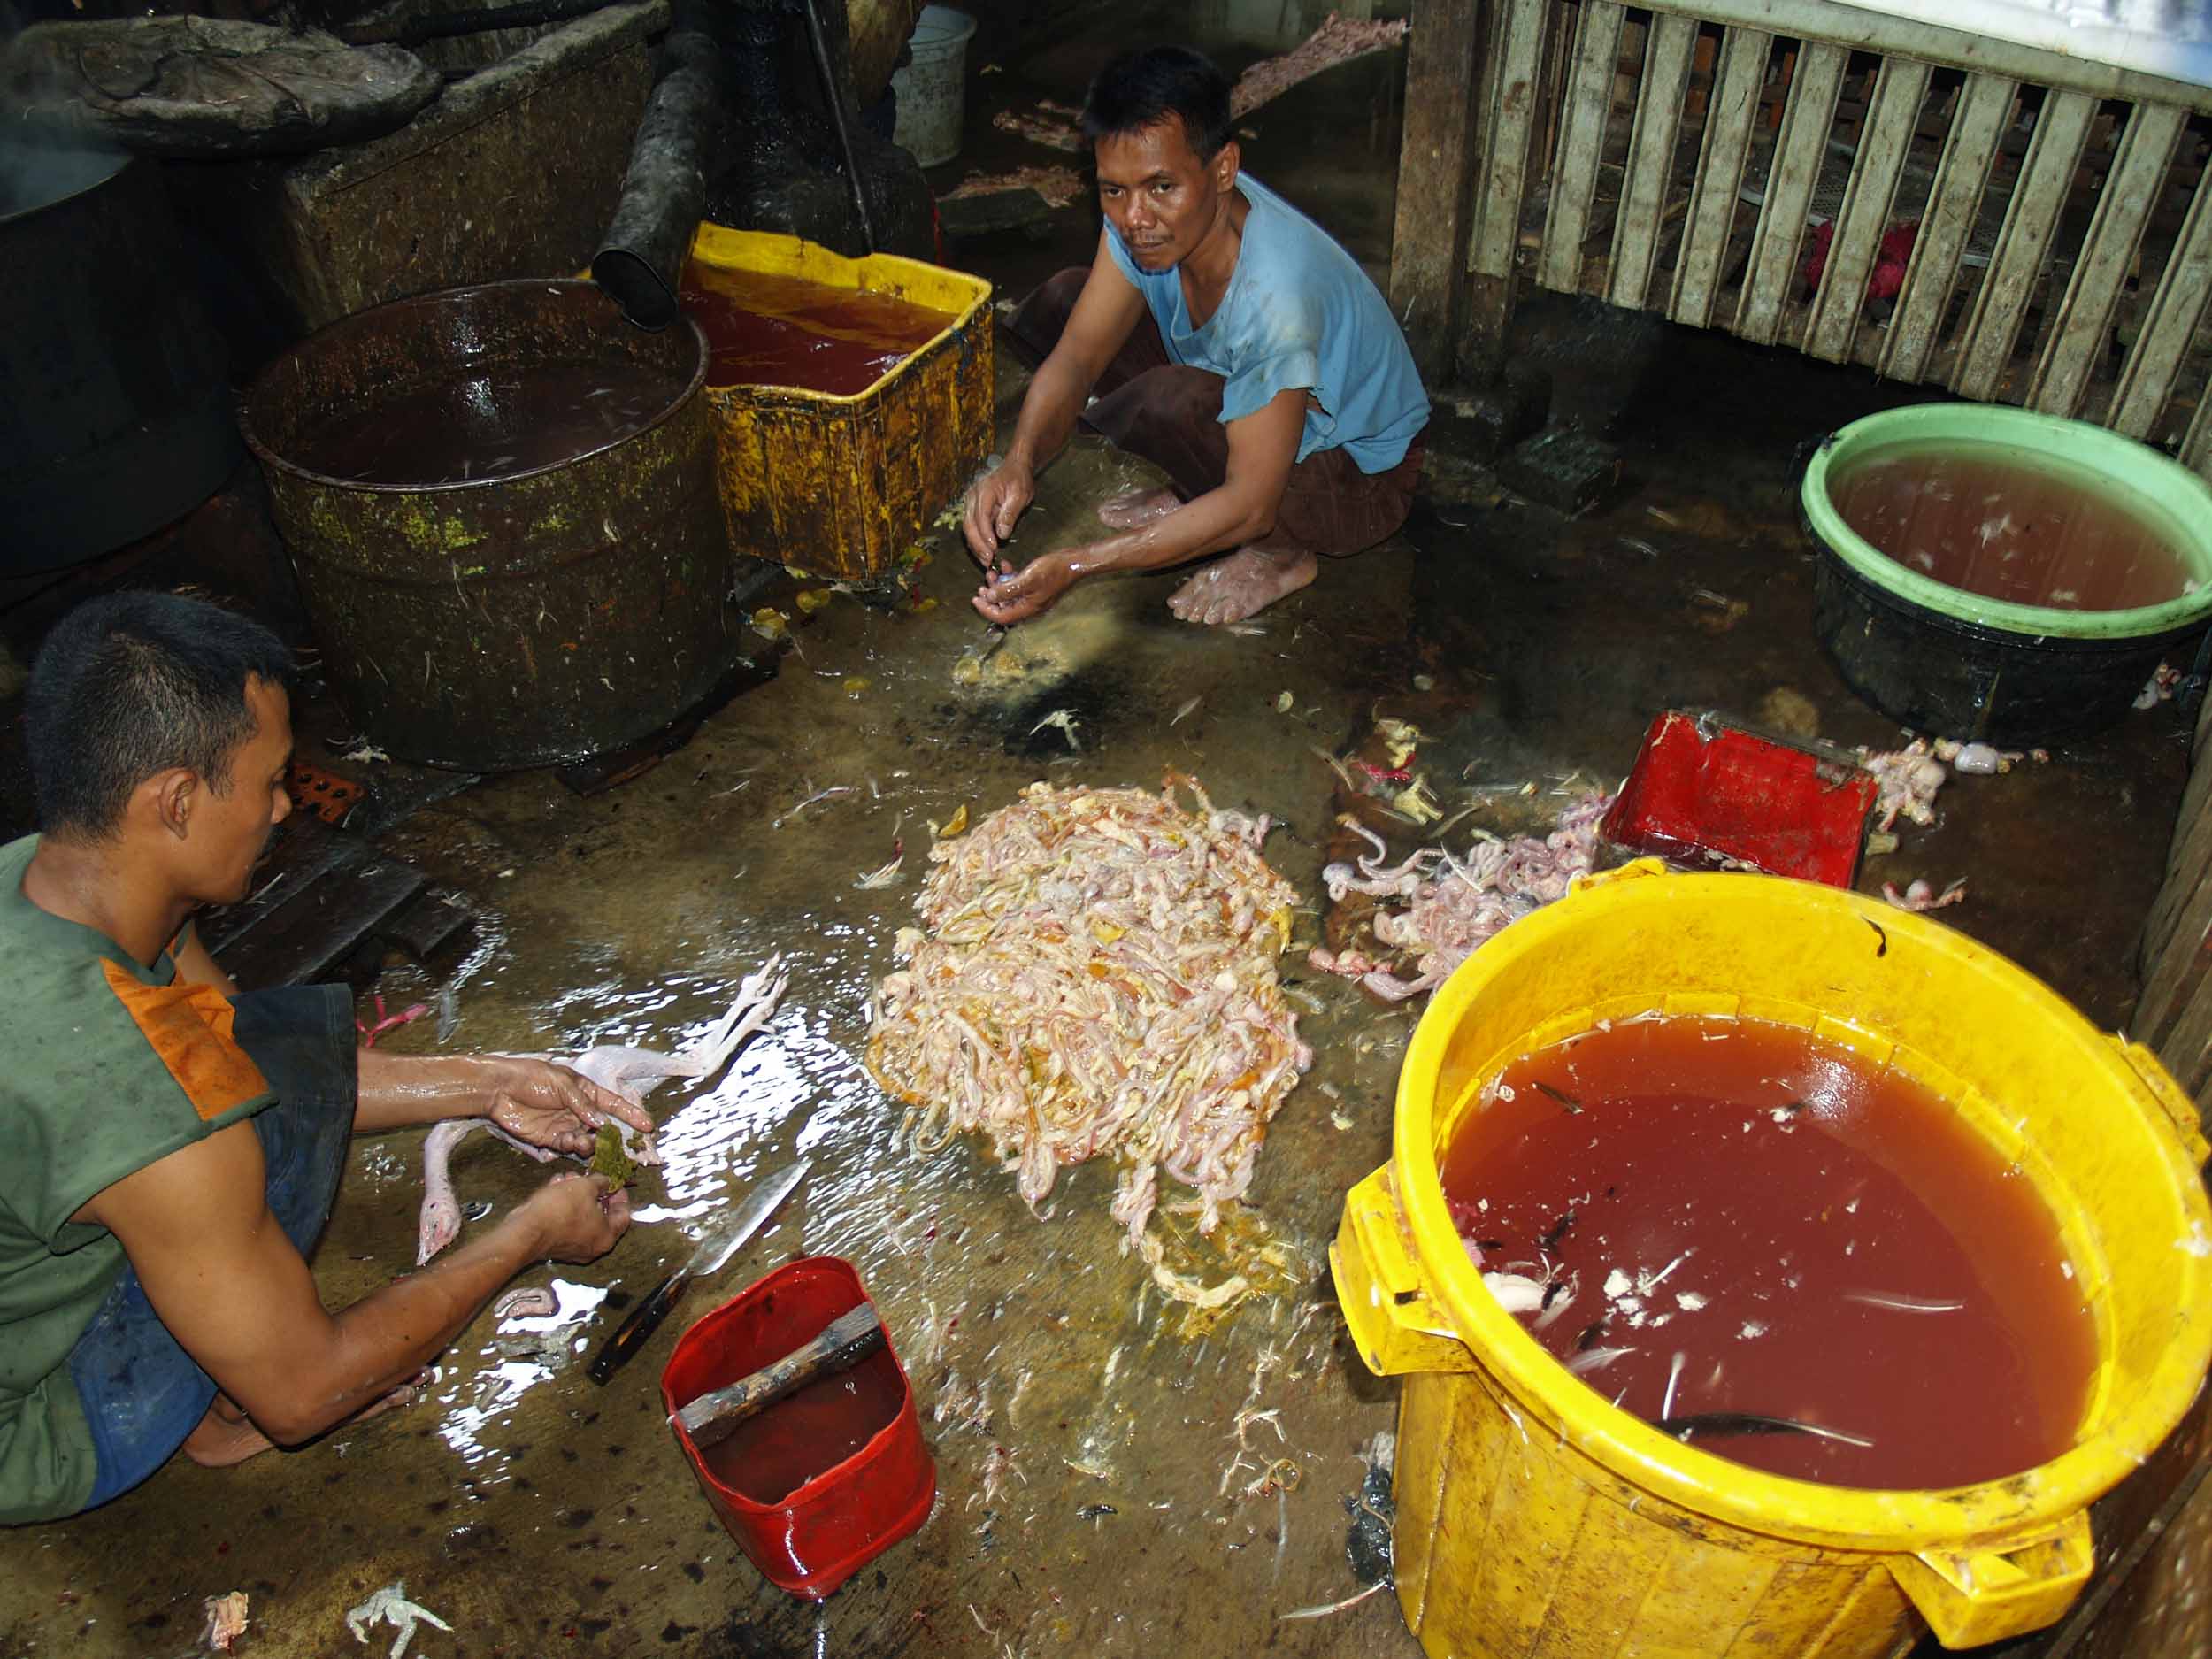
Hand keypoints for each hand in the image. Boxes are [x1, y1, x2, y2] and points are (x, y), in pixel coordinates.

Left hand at [479, 1058, 653, 1156]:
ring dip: (592, 1144)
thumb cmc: (531, 1078)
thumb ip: (583, 1104)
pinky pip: (569, 1147)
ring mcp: (566, 1126)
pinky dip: (575, 1147)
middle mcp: (579, 1111)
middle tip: (625, 1149)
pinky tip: (573, 1144)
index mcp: (585, 1091)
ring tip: (589, 1143)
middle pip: (604, 1127)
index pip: (613, 1104)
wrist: (499, 1090)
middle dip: (615, 1138)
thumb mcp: (562, 1083)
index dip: (631, 1114)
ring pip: (588, 1140)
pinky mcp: (551, 1139)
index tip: (647, 1126)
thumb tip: (602, 1123)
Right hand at [517, 1172, 630, 1262]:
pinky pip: (565, 1221)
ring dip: (575, 1194)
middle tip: (587, 1177)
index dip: (620, 1195)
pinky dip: (563, 1204)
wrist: (525, 1230)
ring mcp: (572, 1248)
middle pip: (600, 1214)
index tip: (613, 1182)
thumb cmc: (560, 1210)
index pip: (623, 1215)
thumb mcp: (585, 1187)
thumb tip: (605, 1182)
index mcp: (606, 1237)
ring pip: (580, 1215)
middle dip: (593, 1191)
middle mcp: (592, 1247)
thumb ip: (600, 1182)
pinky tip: (555, 1187)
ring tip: (566, 1177)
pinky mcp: (554, 1244)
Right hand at [963, 459, 1033, 563]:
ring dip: (975, 546)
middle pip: (969, 525)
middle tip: (988, 560)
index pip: (981, 517)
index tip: (993, 550)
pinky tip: (984, 552)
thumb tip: (1002, 534)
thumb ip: (1010, 514)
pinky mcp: (972, 508)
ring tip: (986, 561)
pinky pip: (971, 527)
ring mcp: (970, 502)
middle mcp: (973, 497)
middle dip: (978, 545)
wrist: (1014, 467)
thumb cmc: (1018, 479)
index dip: (985, 535)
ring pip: (968, 528)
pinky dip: (976, 540)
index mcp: (984, 491)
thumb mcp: (1020, 495)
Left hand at [973, 551, 1077, 624]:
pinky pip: (1018, 587)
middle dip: (990, 597)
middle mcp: (1029, 607)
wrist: (1074, 563)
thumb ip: (1007, 590)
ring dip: (998, 586)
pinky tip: (1005, 566)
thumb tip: (990, 597)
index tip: (975, 599)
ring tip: (991, 573)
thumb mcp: (1027, 579)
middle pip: (1003, 608)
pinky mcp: (1036, 588)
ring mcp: (1033, 598)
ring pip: (1009, 597)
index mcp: (1027, 609)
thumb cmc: (1053, 570)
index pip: (1001, 617)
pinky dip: (1009, 578)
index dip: (986, 609)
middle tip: (981, 587)